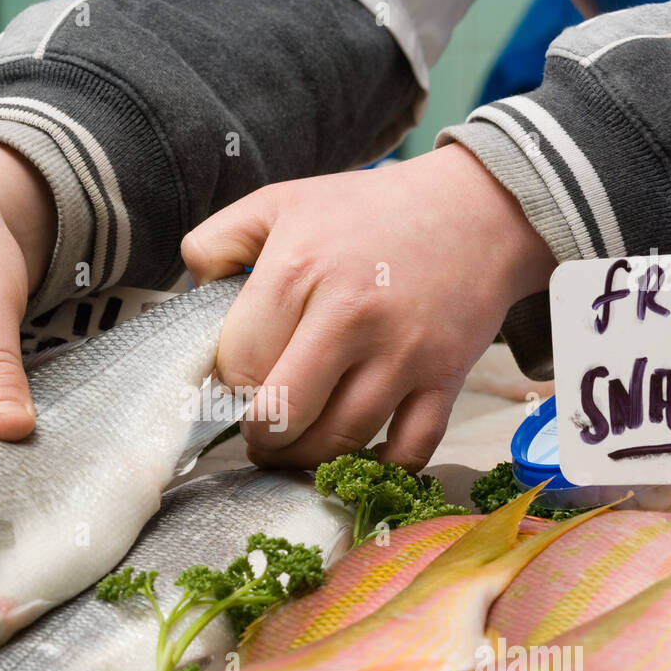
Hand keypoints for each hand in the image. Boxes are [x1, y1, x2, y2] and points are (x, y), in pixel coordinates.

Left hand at [181, 143, 556, 470]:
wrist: (478, 209)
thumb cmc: (370, 211)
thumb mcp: (281, 201)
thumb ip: (219, 239)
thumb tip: (192, 290)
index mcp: (298, 270)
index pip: (238, 367)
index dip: (229, 388)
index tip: (238, 388)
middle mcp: (350, 316)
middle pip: (282, 417)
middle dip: (261, 437)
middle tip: (260, 433)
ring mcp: (402, 353)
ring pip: (338, 443)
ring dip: (307, 460)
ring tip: (296, 447)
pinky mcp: (445, 379)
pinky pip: (408, 453)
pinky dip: (380, 469)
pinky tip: (357, 456)